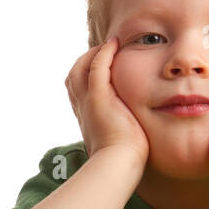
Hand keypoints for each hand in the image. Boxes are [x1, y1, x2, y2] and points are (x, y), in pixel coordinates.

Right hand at [66, 38, 149, 164]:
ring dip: (93, 53)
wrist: (117, 163)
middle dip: (85, 61)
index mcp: (85, 116)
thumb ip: (120, 132)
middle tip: (102, 52)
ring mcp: (88, 101)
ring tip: (108, 46)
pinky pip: (97, 66)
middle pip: (73, 76)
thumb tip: (135, 136)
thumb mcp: (116, 142)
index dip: (86, 76)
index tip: (100, 68)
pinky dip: (103, 53)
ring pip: (80, 67)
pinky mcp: (99, 97)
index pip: (78, 90)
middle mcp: (82, 106)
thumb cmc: (122, 160)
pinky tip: (114, 44)